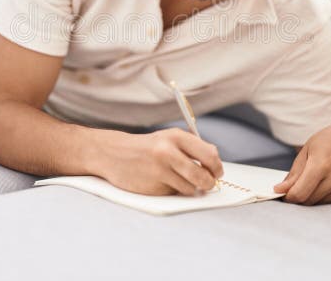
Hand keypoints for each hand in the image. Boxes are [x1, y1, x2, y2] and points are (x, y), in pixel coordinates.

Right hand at [100, 128, 223, 195]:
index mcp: (176, 136)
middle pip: (203, 176)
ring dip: (190, 188)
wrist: (113, 154)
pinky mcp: (152, 187)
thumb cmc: (147, 147)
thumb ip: (192, 147)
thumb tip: (216, 162)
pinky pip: (174, 194)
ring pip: (190, 188)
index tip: (217, 172)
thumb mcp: (169, 138)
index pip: (209, 155)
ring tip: (180, 180)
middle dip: (209, 183)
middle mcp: (168, 152)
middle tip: (208, 183)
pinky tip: (162, 182)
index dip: (217, 167)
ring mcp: (159, 171)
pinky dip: (173, 191)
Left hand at [273, 123, 330, 204]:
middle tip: (298, 187)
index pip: (299, 194)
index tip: (284, 194)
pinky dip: (327, 198)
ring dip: (314, 197)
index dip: (288, 197)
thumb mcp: (306, 152)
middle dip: (300, 197)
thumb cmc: (327, 142)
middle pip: (309, 201)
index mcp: (322, 165)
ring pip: (321, 205)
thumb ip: (293, 175)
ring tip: (317, 181)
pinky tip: (329, 184)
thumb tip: (280, 191)